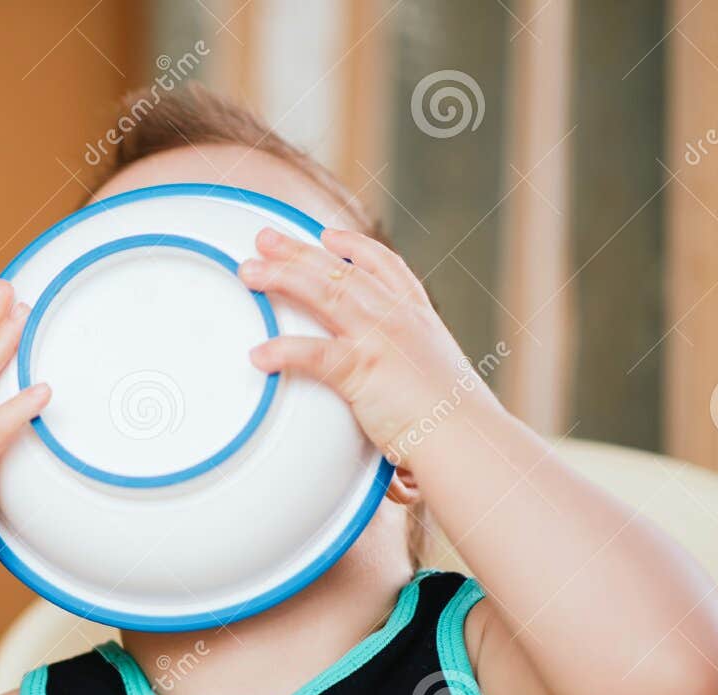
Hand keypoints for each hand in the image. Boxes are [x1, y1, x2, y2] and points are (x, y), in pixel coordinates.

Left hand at [238, 227, 497, 459]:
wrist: (468, 436)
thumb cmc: (454, 420)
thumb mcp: (435, 376)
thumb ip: (409, 366)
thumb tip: (396, 379)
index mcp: (417, 316)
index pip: (384, 266)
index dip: (354, 247)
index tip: (328, 235)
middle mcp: (397, 317)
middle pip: (339, 271)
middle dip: (298, 251)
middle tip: (264, 238)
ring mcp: (380, 338)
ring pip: (323, 293)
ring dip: (281, 277)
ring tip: (248, 272)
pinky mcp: (364, 368)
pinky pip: (313, 354)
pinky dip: (282, 350)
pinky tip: (257, 353)